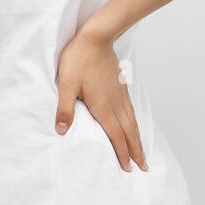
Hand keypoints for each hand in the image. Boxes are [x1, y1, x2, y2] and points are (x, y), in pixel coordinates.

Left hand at [54, 24, 146, 171]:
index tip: (128, 168)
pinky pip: (131, 111)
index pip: (115, 135)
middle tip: (144, 167)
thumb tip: (61, 130)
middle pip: (129, 132)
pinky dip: (135, 123)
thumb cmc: (79, 59)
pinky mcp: (121, 86)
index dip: (122, 153)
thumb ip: (64, 108)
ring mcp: (120, 94)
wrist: (96, 37)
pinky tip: (134, 125)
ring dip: (138, 139)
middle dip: (136, 151)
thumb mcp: (66, 84)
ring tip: (143, 152)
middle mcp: (115, 103)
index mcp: (103, 106)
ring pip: (132, 122)